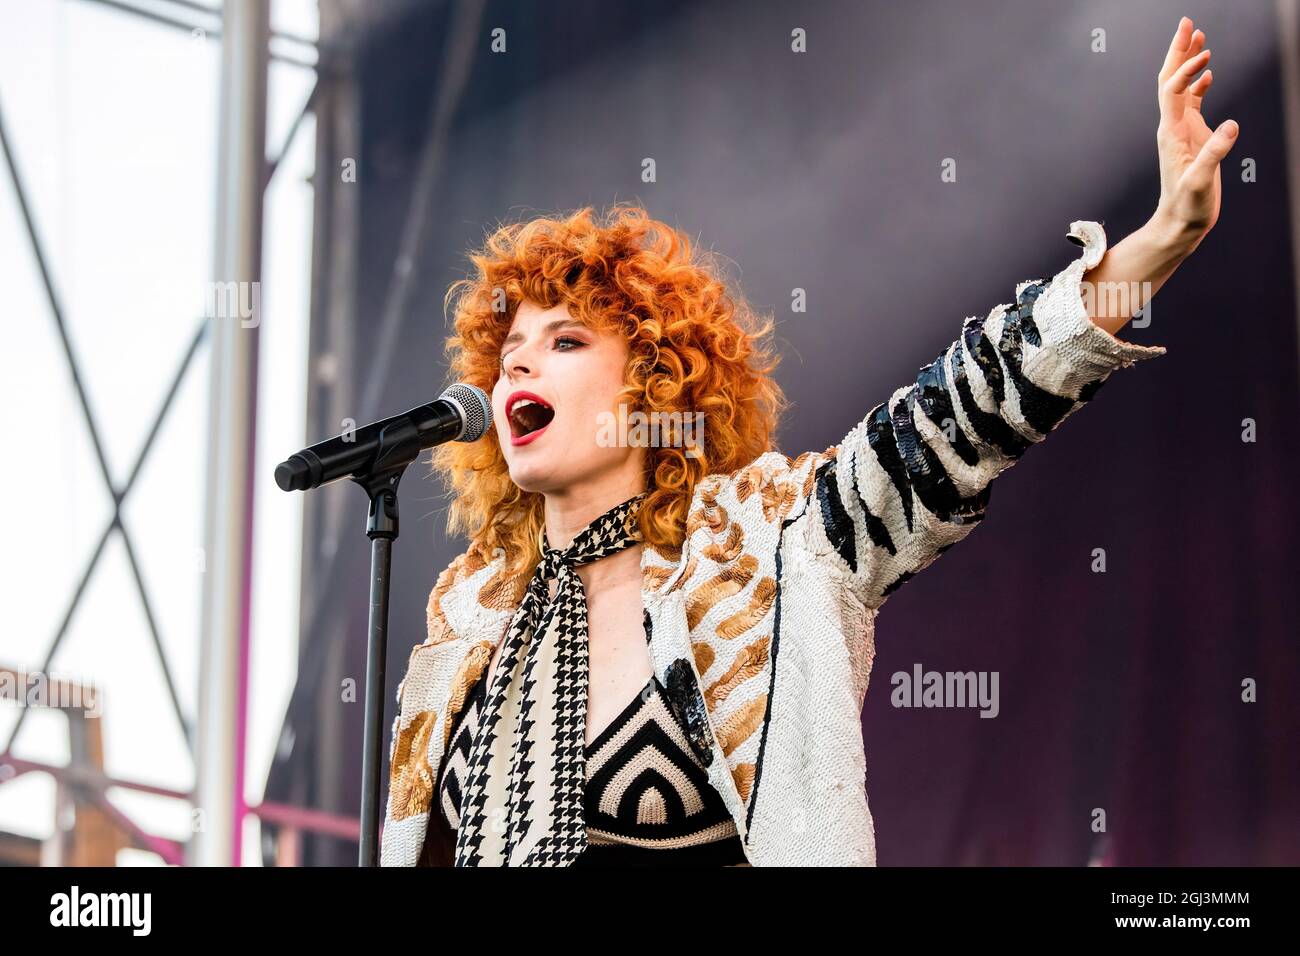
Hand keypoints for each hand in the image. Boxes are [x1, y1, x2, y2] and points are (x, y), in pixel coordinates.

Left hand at [1152, 17, 1237, 247]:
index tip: (1205, 55)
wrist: (1181, 223)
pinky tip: (1208, 72)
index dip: (1186, 70)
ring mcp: (1181, 130)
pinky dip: (1199, 83)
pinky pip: (1192, 103)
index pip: (1172, 91)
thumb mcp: (1201, 183)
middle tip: (1187, 23)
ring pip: (1181, 87)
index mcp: (1172, 134)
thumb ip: (1214, 154)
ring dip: (1188, 61)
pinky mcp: (1192, 137)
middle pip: (1170, 81)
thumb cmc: (1188, 207)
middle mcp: (1173, 127)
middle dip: (1178, 52)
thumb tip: (1231, 125)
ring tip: (1198, 35)